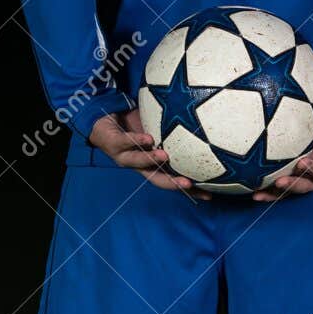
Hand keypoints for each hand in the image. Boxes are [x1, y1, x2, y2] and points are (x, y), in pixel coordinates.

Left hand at [88, 107, 205, 194]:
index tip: (209, 194)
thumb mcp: (158, 130)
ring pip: (139, 162)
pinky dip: (136, 141)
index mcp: (152, 164)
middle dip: (172, 183)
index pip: (172, 179)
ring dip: (152, 160)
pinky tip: (149, 139)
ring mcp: (126, 156)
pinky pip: (126, 143)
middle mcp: (139, 165)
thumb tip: (202, 129)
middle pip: (156, 179)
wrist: (103, 118)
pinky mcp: (114, 144)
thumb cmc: (135, 126)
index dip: (189, 190)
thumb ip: (174, 134)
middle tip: (189, 184)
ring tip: (166, 156)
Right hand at [252, 131, 312, 201]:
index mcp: (306, 180)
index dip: (271, 195)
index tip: (256, 195)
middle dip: (291, 185)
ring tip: (302, 163)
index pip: (286, 192)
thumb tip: (261, 134)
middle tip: (279, 182)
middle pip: (304, 188)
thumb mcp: (304, 146)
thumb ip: (288, 146)